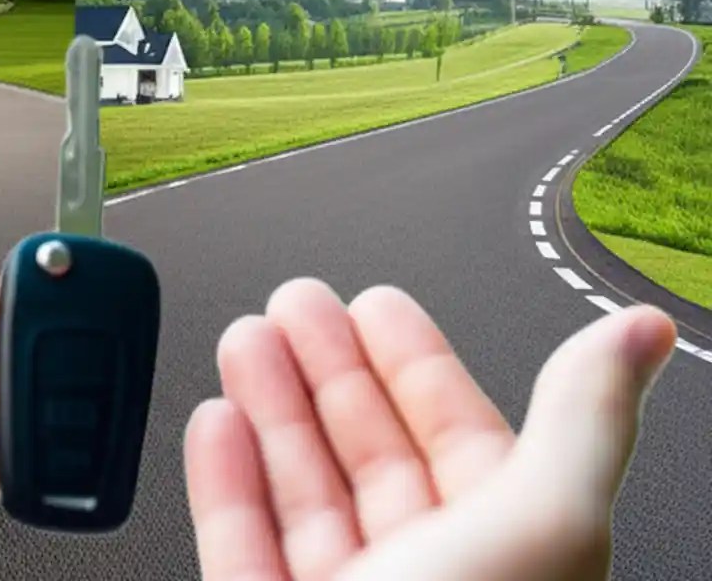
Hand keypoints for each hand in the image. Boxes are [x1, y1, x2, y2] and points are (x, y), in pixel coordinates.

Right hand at [186, 279, 676, 580]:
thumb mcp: (539, 527)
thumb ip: (581, 419)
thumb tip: (642, 333)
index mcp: (506, 554)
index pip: (459, 433)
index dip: (414, 360)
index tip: (376, 305)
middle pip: (371, 452)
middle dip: (328, 369)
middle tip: (296, 305)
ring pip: (303, 492)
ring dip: (272, 410)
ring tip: (249, 344)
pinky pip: (243, 549)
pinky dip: (225, 483)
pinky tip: (217, 428)